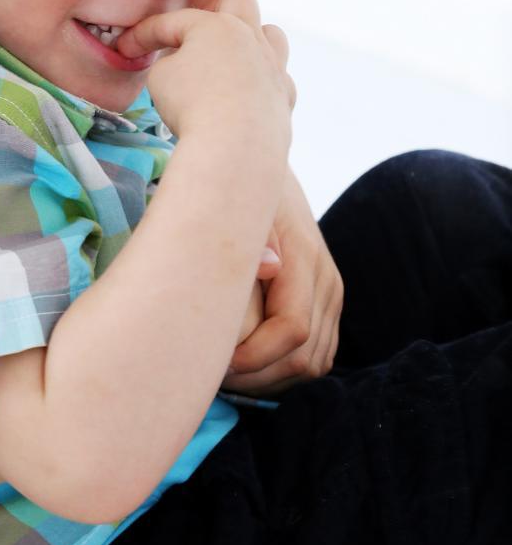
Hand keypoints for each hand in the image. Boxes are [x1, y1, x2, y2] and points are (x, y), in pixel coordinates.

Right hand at [117, 0, 293, 156]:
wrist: (236, 148)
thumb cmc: (193, 108)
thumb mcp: (160, 78)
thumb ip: (169, 62)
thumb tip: (185, 65)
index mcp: (214, 26)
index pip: (173, 21)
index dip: (145, 34)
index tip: (127, 49)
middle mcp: (249, 37)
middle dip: (214, 8)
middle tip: (195, 36)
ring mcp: (273, 65)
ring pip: (271, 33)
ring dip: (250, 40)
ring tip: (228, 61)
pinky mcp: (285, 96)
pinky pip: (278, 77)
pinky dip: (260, 82)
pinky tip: (245, 97)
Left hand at [223, 168, 342, 395]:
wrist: (259, 164)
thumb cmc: (236, 188)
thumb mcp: (236, 206)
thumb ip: (250, 239)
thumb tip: (269, 267)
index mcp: (304, 257)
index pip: (293, 330)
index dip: (255, 358)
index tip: (217, 363)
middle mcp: (326, 279)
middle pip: (305, 357)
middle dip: (258, 378)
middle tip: (214, 376)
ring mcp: (331, 290)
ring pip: (315, 362)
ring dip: (272, 380)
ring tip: (229, 376)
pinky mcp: (328, 298)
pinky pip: (319, 352)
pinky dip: (287, 369)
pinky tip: (252, 367)